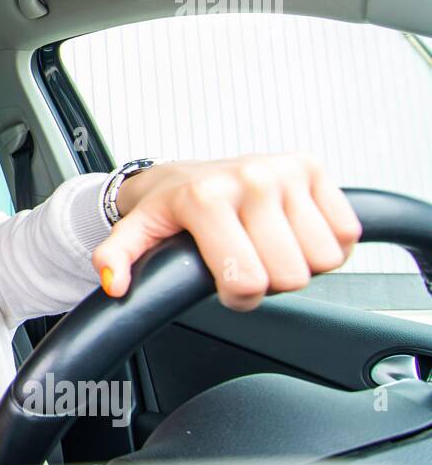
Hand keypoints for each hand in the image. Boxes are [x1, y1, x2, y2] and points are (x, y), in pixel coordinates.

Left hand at [92, 153, 362, 310]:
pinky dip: (327, 243)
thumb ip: (117, 258)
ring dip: (299, 262)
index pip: (246, 280)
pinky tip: (293, 234)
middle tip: (247, 262)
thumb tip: (115, 284)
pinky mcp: (312, 167)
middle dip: (269, 281)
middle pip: (291, 275)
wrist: (187, 171)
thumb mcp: (135, 232)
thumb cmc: (168, 207)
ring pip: (324, 258)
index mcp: (206, 198)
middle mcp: (249, 179)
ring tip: (267, 247)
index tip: (224, 283)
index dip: (237, 297)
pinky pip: (347, 233)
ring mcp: (284, 171)